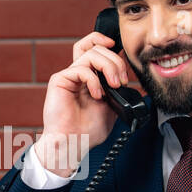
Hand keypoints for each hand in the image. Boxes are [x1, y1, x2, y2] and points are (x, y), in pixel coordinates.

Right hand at [32, 31, 131, 176]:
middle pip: (98, 47)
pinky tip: (98, 95)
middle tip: (122, 80)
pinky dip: (94, 80)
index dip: (112, 47)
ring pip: (91, 53)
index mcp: (90, 77)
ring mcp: (69, 75)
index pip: (98, 49)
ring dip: (109, 66)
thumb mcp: (112, 108)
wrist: (73, 144)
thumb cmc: (88, 131)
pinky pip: (80, 68)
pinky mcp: (60, 80)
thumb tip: (131, 81)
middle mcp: (79, 73)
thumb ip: (117, 91)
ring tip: (114, 85)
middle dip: (116, 61)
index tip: (125, 62)